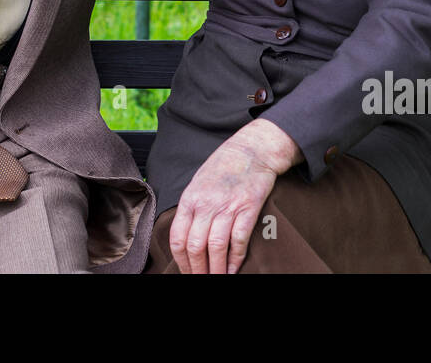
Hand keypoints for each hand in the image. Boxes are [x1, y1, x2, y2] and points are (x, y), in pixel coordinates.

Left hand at [168, 118, 302, 273]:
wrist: (252, 149)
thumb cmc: (224, 167)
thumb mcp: (198, 184)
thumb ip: (192, 209)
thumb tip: (186, 238)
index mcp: (190, 199)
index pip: (178, 237)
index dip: (181, 261)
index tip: (187, 273)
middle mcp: (206, 203)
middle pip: (195, 246)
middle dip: (198, 270)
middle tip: (202, 280)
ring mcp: (227, 206)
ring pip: (216, 247)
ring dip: (216, 269)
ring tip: (218, 279)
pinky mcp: (248, 207)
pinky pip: (239, 239)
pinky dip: (236, 259)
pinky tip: (234, 268)